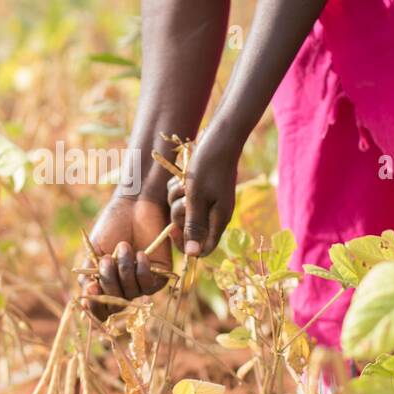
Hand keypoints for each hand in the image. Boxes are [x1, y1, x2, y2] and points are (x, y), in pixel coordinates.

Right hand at [79, 194, 173, 318]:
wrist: (134, 207)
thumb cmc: (112, 228)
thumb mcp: (93, 252)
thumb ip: (88, 275)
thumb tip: (85, 297)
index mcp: (106, 285)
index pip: (100, 310)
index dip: (94, 306)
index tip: (91, 289)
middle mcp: (124, 289)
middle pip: (114, 304)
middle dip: (108, 281)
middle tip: (106, 259)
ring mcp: (141, 284)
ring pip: (130, 293)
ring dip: (124, 270)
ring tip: (124, 246)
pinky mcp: (160, 277)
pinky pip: (148, 285)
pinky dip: (142, 270)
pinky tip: (141, 254)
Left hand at [167, 136, 238, 256]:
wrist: (220, 138)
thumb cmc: (209, 166)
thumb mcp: (197, 197)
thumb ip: (194, 225)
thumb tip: (192, 254)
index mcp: (218, 220)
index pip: (202, 248)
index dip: (186, 244)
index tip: (173, 229)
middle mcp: (215, 214)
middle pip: (189, 229)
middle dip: (179, 214)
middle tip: (184, 197)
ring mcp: (209, 201)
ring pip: (183, 211)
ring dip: (176, 198)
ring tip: (184, 183)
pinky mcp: (202, 190)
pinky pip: (182, 197)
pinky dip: (178, 189)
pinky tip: (182, 177)